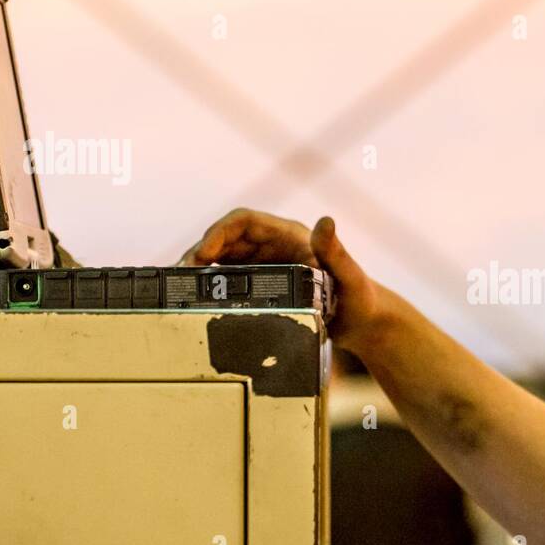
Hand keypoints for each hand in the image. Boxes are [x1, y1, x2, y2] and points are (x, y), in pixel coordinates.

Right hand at [177, 208, 382, 348]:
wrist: (366, 323)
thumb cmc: (361, 299)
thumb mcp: (350, 278)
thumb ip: (337, 253)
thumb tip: (326, 221)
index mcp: (290, 236)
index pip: (244, 221)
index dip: (218, 232)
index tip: (201, 255)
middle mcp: (274, 246)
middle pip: (226, 240)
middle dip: (199, 254)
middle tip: (180, 278)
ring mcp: (266, 266)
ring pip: (222, 260)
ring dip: (200, 270)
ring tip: (179, 290)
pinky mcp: (263, 286)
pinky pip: (229, 280)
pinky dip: (210, 286)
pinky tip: (195, 301)